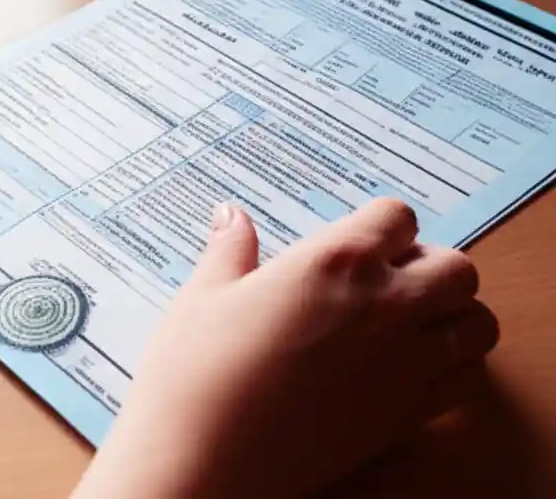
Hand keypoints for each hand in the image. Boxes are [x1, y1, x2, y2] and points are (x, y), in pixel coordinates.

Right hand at [73, 198, 498, 497]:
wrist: (204, 456)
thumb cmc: (196, 373)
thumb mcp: (203, 296)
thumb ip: (230, 250)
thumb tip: (230, 216)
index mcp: (336, 261)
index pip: (396, 217)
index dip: (379, 228)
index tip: (357, 244)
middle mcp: (386, 305)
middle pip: (456, 267)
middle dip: (429, 268)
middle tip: (387, 283)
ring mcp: (406, 363)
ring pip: (477, 323)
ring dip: (452, 317)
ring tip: (407, 325)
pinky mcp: (410, 414)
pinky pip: (466, 378)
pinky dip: (451, 368)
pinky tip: (405, 370)